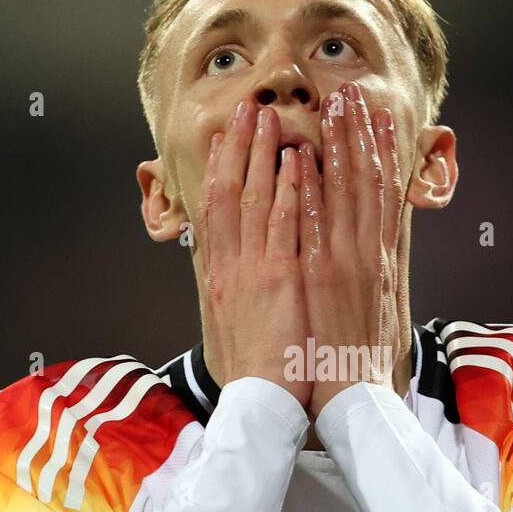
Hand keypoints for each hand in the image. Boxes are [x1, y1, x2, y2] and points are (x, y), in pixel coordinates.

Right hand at [195, 100, 313, 407]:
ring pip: (255, 199)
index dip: (218, 168)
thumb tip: (230, 263)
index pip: (214, 210)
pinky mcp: (282, 280)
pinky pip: (285, 224)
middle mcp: (230, 266)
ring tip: (272, 117)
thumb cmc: (257, 368)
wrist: (261, 402)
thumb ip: (233, 286)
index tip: (224, 136)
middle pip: (228, 192)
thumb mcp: (232, 321)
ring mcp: (255, 269)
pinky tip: (298, 160)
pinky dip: (289, 189)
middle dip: (238, 148)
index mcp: (219, 275)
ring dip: (263, 155)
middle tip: (248, 109)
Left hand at [297, 80, 404, 418]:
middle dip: (362, 135)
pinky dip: (311, 193)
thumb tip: (371, 239)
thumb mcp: (375, 305)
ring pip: (347, 194)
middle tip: (353, 94)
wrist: (355, 395)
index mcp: (380, 260)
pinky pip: (316, 227)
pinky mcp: (323, 279)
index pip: (385, 195)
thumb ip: (371, 267)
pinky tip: (305, 162)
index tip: (379, 117)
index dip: (383, 153)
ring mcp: (346, 263)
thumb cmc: (358, 356)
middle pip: (369, 183)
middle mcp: (368, 255)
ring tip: (335, 108)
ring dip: (341, 147)